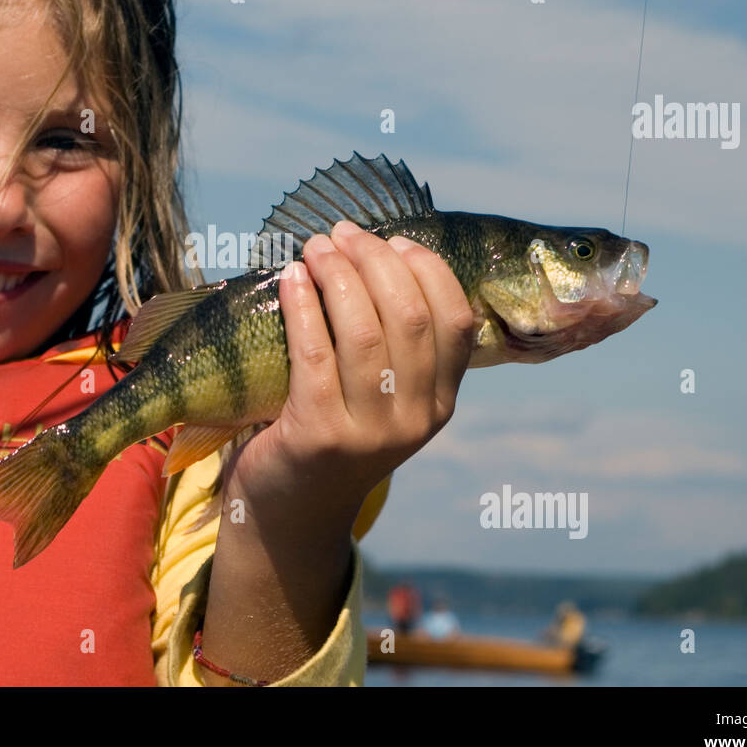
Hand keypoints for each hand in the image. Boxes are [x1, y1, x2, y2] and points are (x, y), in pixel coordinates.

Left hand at [225, 219, 475, 526]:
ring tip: (314, 246)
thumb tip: (375, 254)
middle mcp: (415, 419)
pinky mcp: (320, 436)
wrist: (289, 513)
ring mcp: (370, 432)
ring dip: (338, 274)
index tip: (393, 240)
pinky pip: (315, 354)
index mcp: (440, 403)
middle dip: (374, 260)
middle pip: (409, 316)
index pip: (456, 321)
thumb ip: (395, 348)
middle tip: (341, 233)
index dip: (427, 270)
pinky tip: (292, 280)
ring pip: (364, 331)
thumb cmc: (332, 435)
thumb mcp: (383, 400)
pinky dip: (304, 306)